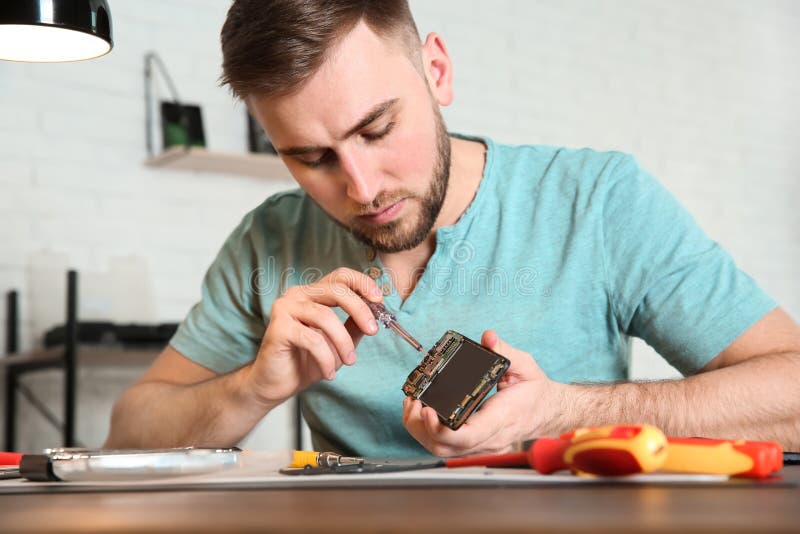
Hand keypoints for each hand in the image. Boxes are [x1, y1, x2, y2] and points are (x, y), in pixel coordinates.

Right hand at [244, 267, 381, 405]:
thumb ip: (354, 324)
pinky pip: (312, 339)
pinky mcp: (278, 328)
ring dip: (343, 342)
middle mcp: (297, 295)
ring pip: (325, 317)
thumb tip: (376, 312)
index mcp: (313, 294)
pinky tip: (329, 373)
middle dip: (360, 310)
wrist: (276, 384)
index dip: (362, 283)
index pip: (340, 276)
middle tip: (373, 330)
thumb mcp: (339, 342)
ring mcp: (285, 309)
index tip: (379, 299)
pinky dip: (325, 358)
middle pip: (336, 291)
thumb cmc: (306, 361)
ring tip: (349, 361)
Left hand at [402, 330, 561, 456]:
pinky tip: (421, 415)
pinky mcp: (477, 445)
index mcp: (502, 418)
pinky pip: (447, 447)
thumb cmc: (535, 391)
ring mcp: (483, 445)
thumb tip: (488, 338)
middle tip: (413, 403)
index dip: (441, 428)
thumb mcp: (525, 365)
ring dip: (421, 431)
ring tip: (412, 406)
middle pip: (446, 447)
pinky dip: (428, 433)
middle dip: (421, 427)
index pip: (467, 435)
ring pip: (443, 451)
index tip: (427, 411)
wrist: (548, 411)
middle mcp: (491, 438)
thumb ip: (504, 351)